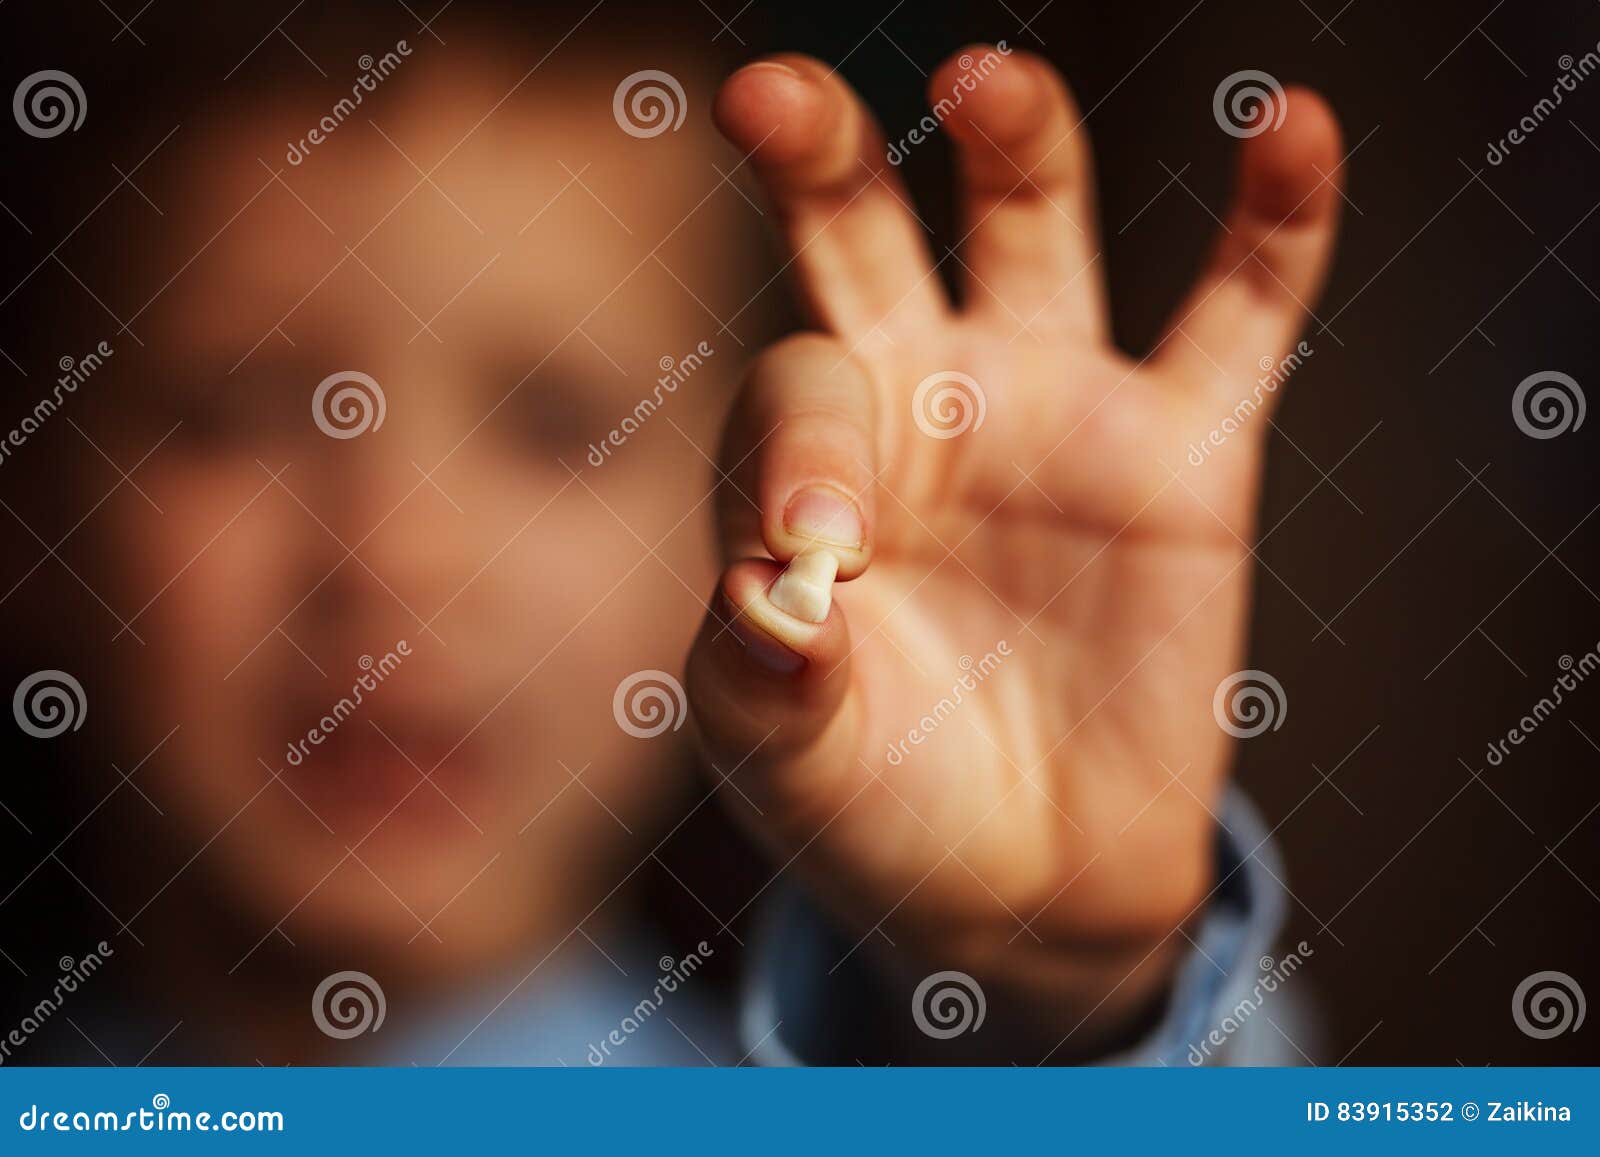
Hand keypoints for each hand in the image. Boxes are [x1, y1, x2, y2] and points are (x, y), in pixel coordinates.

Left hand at [685, 47, 1340, 1057]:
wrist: (1014, 879)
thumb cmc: (874, 801)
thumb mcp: (788, 760)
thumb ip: (763, 682)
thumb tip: (773, 596)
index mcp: (807, 467)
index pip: (794, 393)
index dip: (800, 452)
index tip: (818, 554)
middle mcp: (922, 409)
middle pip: (862, 244)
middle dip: (822, 163)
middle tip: (774, 96)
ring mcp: (1054, 416)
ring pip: (1035, 235)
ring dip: (1017, 145)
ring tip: (984, 83)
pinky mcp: (1184, 454)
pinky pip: (1240, 316)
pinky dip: (1277, 223)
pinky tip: (1291, 129)